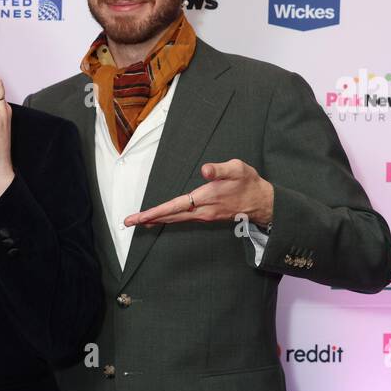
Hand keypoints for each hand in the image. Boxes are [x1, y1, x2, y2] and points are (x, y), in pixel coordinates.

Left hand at [124, 159, 273, 227]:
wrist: (263, 202)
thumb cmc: (249, 183)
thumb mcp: (237, 169)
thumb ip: (220, 169)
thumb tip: (205, 170)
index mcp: (206, 198)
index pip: (175, 206)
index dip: (156, 211)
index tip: (140, 217)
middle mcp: (202, 211)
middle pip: (170, 216)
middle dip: (148, 219)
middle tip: (128, 222)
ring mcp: (204, 215)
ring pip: (175, 218)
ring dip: (157, 219)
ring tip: (139, 221)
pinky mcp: (207, 216)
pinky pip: (183, 218)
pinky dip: (169, 218)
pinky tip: (161, 218)